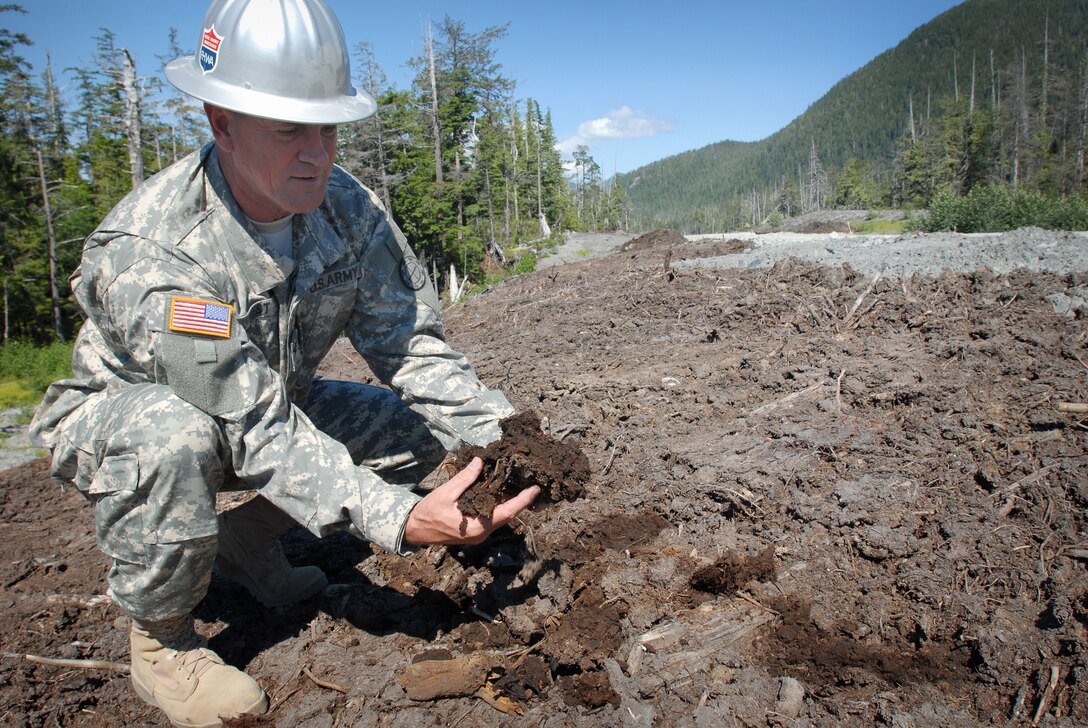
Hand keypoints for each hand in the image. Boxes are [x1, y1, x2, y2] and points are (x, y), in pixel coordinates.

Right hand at [403, 457, 539, 545]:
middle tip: (532, 483)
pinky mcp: (474, 529)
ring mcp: (478, 533)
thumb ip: (464, 479)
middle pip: (507, 515)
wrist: (414, 530)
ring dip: (510, 501)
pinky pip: (491, 516)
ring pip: (500, 516)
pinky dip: (498, 503)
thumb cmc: (428, 513)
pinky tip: (502, 490)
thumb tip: (479, 462)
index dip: (522, 500)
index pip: (506, 513)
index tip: (535, 490)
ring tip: (522, 484)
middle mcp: (481, 533)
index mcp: (477, 527)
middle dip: (520, 500)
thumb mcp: (446, 493)